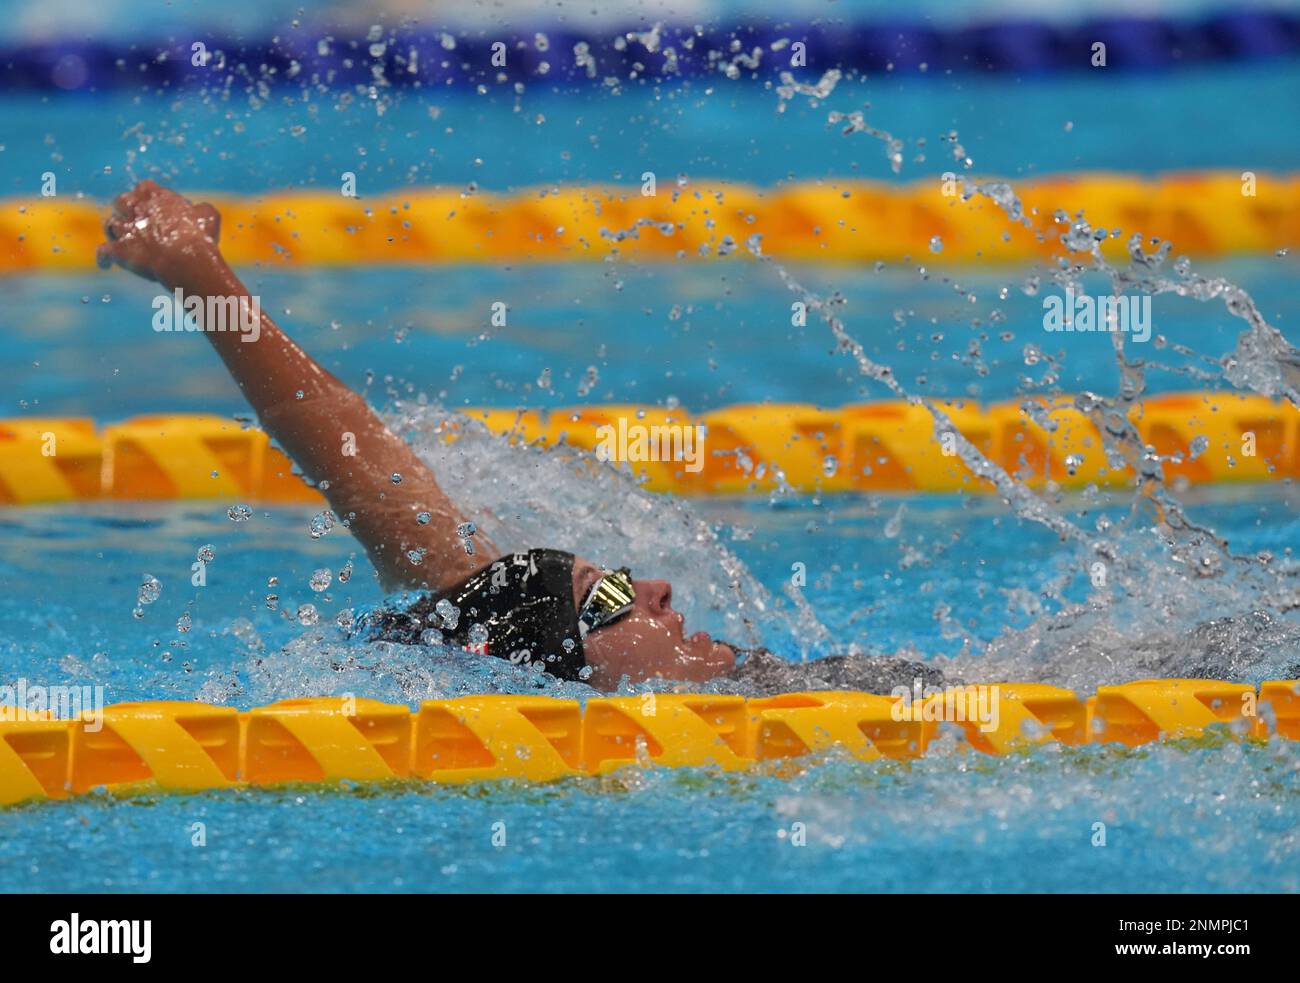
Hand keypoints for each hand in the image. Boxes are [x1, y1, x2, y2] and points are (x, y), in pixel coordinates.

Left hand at [97, 180, 222, 287]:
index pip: (146, 187)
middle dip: (126, 208)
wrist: (184, 260)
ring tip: (120, 237)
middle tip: (135, 218)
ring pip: (110, 224)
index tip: (156, 203)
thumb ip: (200, 208)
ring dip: (115, 230)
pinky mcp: (118, 251)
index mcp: (156, 197)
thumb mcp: (208, 215)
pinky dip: (103, 258)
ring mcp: (125, 230)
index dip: (149, 194)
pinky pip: (103, 253)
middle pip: (122, 200)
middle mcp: (136, 210)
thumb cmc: (199, 237)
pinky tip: (105, 264)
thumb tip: (198, 210)